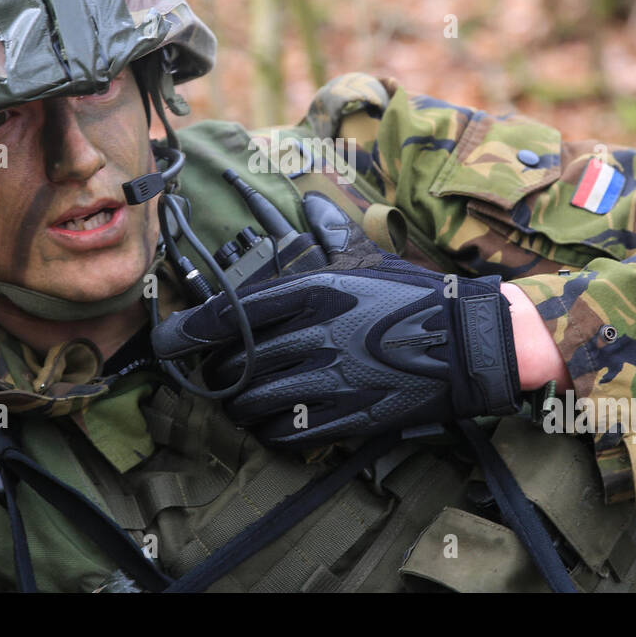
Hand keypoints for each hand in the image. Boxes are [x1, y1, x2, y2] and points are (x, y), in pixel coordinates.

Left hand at [151, 192, 523, 446]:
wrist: (470, 344)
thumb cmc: (415, 298)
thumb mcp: (369, 260)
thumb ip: (330, 234)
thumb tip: (311, 202)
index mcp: (315, 293)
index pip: (232, 316)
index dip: (188, 332)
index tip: (165, 341)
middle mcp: (317, 336)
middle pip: (236, 365)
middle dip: (218, 375)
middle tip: (220, 375)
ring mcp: (334, 381)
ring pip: (256, 403)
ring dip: (240, 407)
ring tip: (243, 403)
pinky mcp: (351, 419)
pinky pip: (289, 435)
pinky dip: (271, 434)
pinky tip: (274, 426)